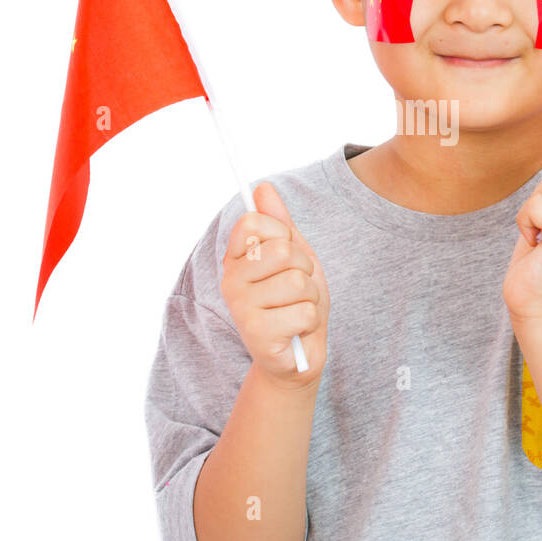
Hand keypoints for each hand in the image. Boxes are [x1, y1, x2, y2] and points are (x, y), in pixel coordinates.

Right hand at [220, 181, 328, 391]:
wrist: (299, 353)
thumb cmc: (295, 300)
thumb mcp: (293, 255)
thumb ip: (279, 222)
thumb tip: (262, 187)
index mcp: (235, 258)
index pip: (253, 222)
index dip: (282, 234)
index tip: (285, 254)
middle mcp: (231, 281)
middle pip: (283, 250)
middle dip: (304, 269)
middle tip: (297, 288)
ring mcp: (241, 309)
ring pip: (298, 282)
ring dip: (310, 297)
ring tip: (297, 310)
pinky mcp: (258, 335)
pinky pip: (304, 311)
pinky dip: (311, 321)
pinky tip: (296, 331)